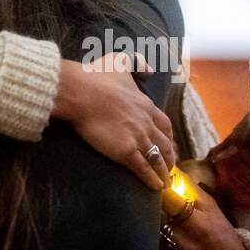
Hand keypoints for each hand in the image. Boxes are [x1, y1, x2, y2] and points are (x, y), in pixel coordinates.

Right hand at [53, 52, 176, 190]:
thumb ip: (136, 63)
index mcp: (145, 104)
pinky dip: (151, 179)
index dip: (168, 136)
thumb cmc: (96, 77)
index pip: (164, 123)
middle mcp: (146, 122)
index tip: (169, 143)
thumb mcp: (119, 61)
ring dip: (163, 172)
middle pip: (164, 144)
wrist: (80, 92)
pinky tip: (155, 187)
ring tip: (165, 182)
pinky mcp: (125, 152)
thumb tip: (149, 69)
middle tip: (169, 167)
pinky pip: (143, 169)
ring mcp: (137, 138)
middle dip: (169, 157)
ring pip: (157, 158)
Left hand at [159, 186, 249, 249]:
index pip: (167, 200)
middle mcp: (182, 242)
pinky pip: (151, 247)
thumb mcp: (212, 207)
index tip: (156, 183)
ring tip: (154, 216)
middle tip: (150, 198)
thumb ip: (190, 189)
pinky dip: (153, 239)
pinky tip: (160, 234)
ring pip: (150, 232)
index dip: (159, 189)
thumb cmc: (221, 233)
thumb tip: (172, 169)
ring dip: (150, 222)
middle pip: (154, 216)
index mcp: (197, 224)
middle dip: (152, 206)